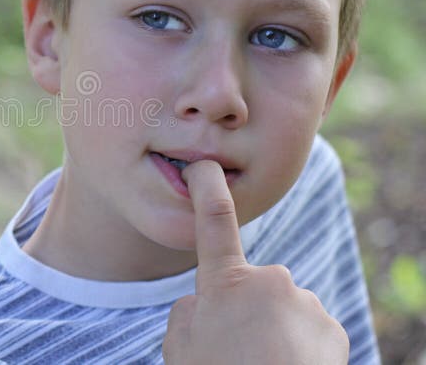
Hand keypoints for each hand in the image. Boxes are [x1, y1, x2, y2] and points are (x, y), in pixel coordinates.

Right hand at [163, 160, 348, 364]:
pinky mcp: (331, 326)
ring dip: (272, 331)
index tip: (202, 167)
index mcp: (224, 284)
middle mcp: (268, 281)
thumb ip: (191, 311)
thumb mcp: (179, 346)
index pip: (213, 223)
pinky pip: (307, 328)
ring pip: (281, 310)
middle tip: (235, 349)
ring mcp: (304, 302)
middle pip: (250, 286)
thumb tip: (209, 300)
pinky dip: (299, 347)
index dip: (206, 190)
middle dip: (245, 309)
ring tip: (262, 364)